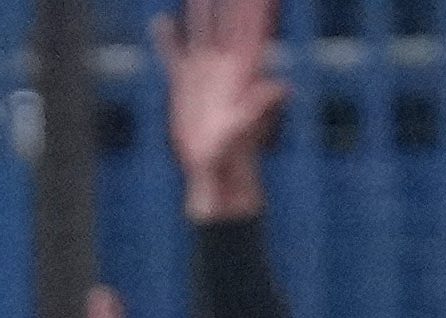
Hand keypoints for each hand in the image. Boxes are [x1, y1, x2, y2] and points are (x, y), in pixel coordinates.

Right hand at [152, 0, 282, 220]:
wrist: (216, 172)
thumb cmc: (235, 156)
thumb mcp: (249, 130)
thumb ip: (264, 106)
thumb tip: (285, 86)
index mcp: (245, 70)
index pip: (252, 28)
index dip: (254, 7)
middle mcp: (226, 64)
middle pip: (228, 21)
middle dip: (229, 0)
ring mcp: (205, 72)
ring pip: (201, 31)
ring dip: (198, 9)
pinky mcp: (185, 84)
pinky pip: (175, 56)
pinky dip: (167, 39)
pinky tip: (161, 22)